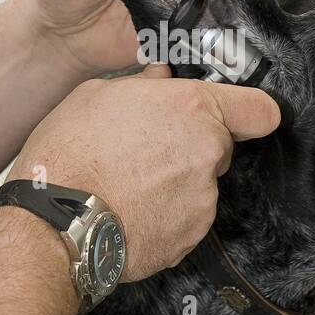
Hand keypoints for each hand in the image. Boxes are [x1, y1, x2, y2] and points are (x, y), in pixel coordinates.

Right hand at [7, 64, 280, 279]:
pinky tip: (128, 212)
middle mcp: (208, 153)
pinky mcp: (190, 238)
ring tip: (128, 186)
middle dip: (192, 149)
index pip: (260, 110)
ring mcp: (203, 200)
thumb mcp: (97, 96)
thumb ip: (143, 85)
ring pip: (200, 187)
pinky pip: (185, 221)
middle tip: (147, 152)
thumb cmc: (69, 153)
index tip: (240, 118)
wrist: (55, 223)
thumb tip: (161, 76)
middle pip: (220, 148)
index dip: (250, 113)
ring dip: (176, 186)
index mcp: (193, 108)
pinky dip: (164, 218)